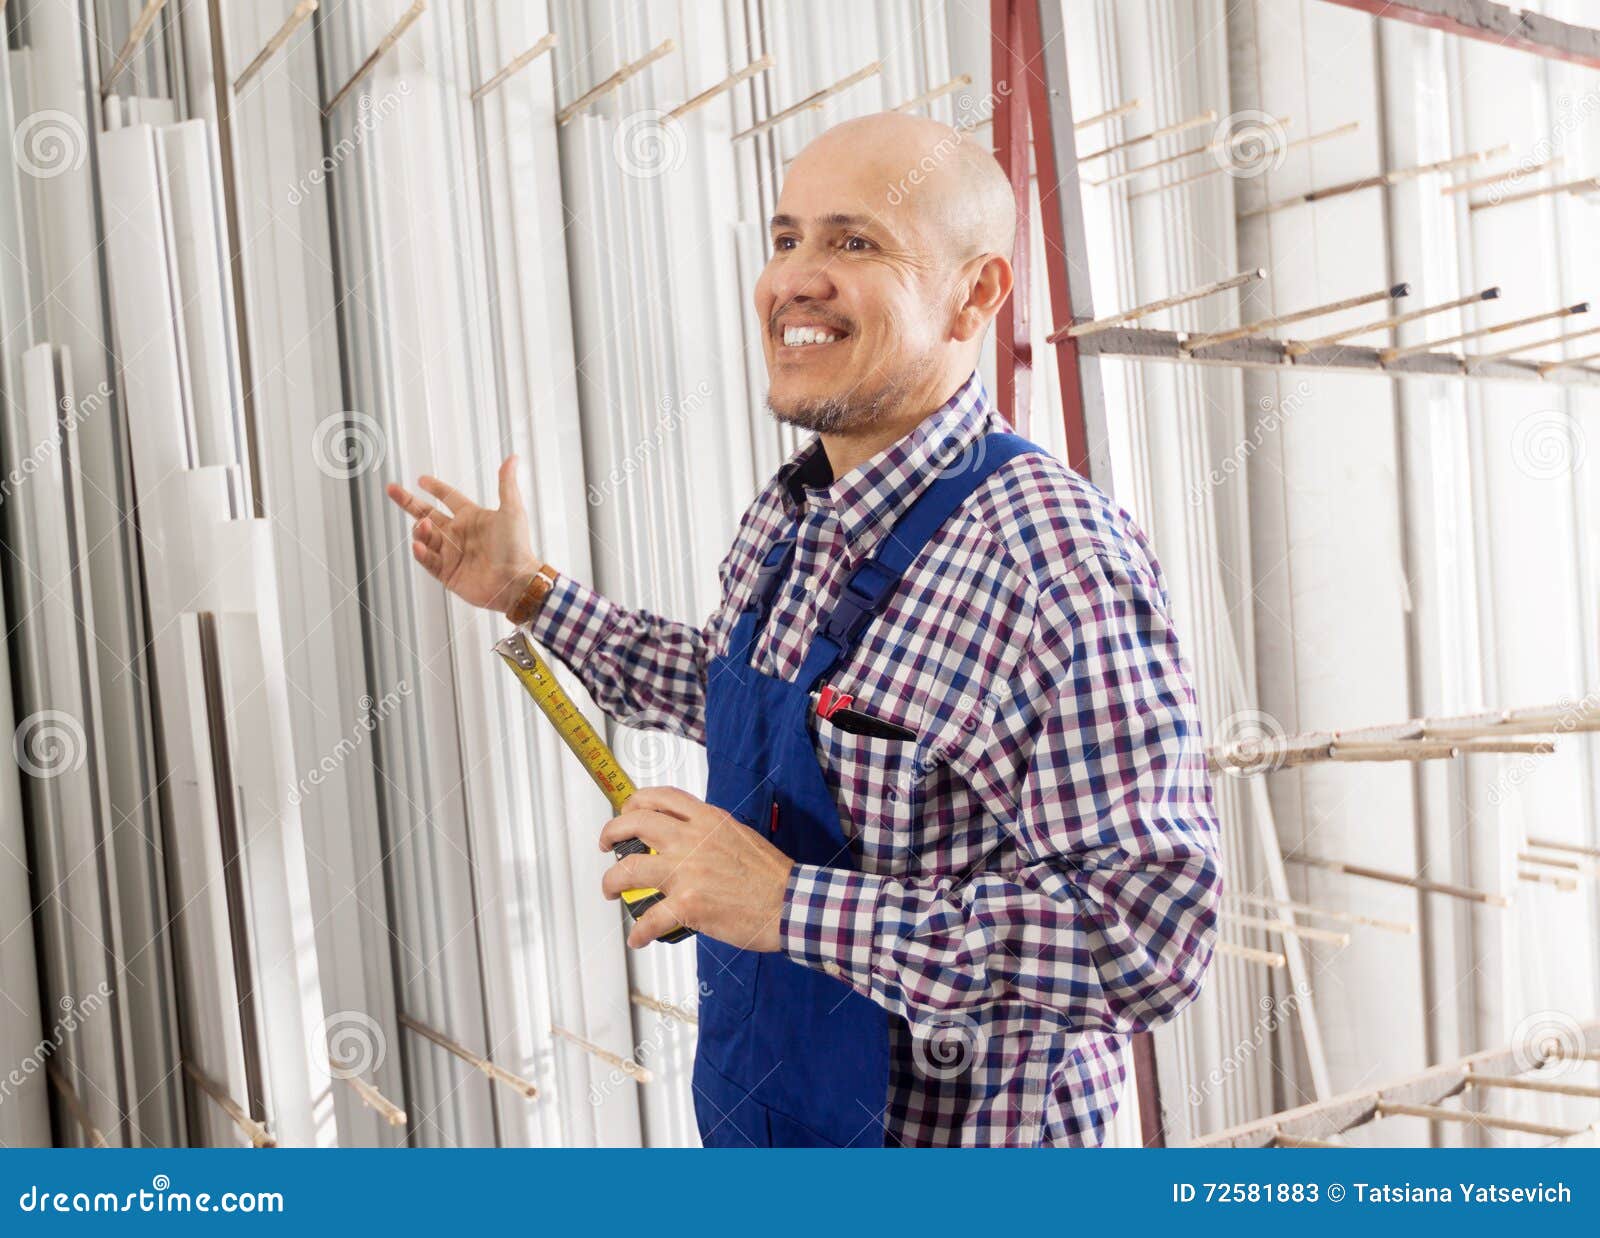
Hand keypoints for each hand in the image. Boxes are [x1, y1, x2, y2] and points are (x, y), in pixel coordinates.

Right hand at [385, 456, 540, 614]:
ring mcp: (452, 554)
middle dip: (408, 502)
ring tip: (423, 527)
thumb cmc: (517, 547)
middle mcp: (460, 535)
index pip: (449, 498)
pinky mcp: (448, 573)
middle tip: (392, 490)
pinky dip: (421, 553)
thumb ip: (506, 483)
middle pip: (427, 514)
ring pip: (426, 537)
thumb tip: (513, 458)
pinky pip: (428, 561)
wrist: (515, 581)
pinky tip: (419, 546)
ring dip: (421, 530)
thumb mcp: (512, 510)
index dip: (436, 488)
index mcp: (472, 518)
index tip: (421, 479)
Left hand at [599, 786, 795, 950]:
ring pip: (628, 870)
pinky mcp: (688, 905)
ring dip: (611, 882)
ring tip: (611, 890)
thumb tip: (684, 839)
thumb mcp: (738, 834)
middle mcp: (692, 839)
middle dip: (611, 833)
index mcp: (707, 819)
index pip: (660, 798)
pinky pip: (650, 919)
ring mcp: (687, 872)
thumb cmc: (771, 875)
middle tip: (607, 845)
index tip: (626, 812)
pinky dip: (639, 932)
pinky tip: (639, 936)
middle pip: (634, 823)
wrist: (790, 903)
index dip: (634, 803)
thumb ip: (708, 832)